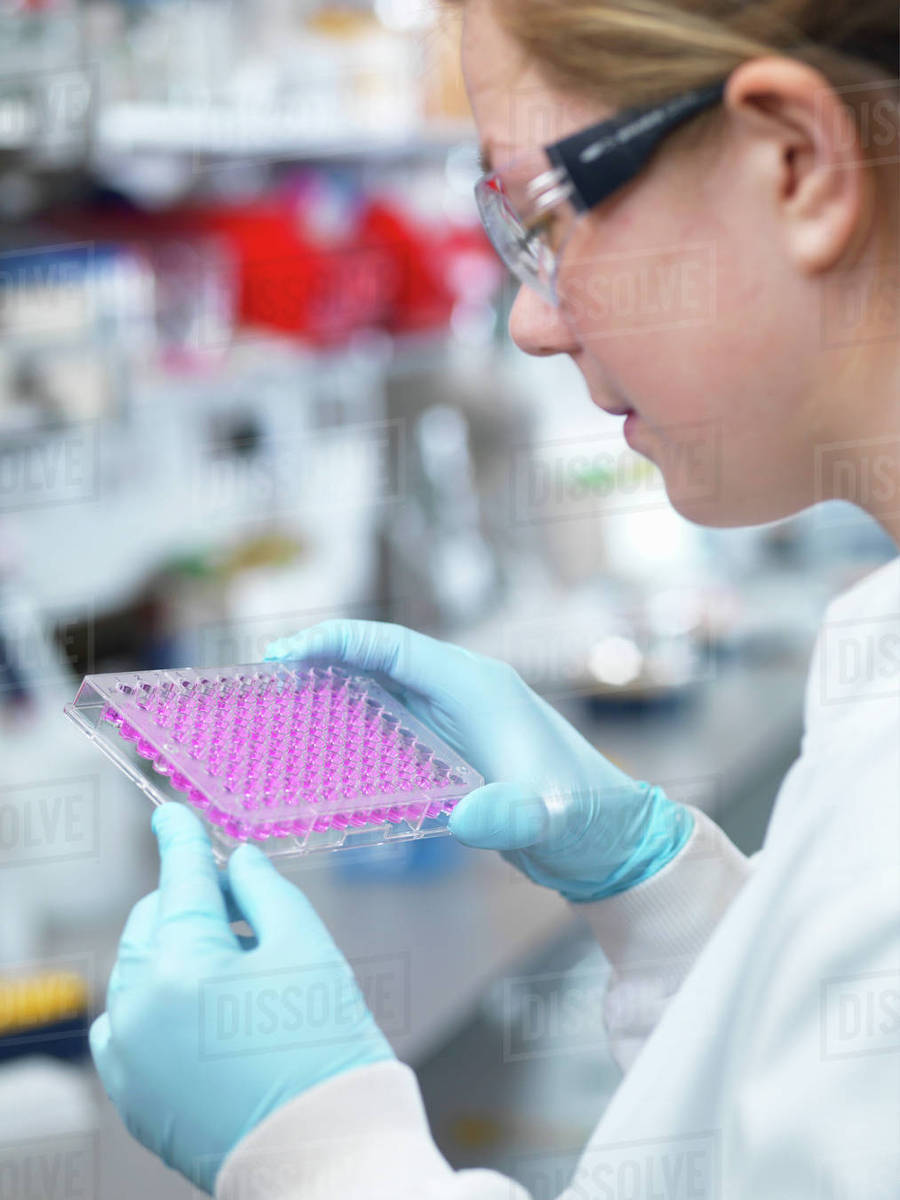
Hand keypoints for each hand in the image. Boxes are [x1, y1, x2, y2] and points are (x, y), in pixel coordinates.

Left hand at [90, 803, 393, 1194]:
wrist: (327, 1152)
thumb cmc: (326, 1047)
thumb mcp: (306, 947)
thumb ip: (264, 891)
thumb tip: (237, 862)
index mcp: (181, 965)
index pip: (177, 879)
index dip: (181, 838)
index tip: (173, 814)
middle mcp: (138, 1009)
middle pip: (153, 921)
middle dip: (191, 902)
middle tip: (246, 909)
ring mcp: (129, 1058)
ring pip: (139, 969)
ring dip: (175, 949)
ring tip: (238, 967)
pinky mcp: (134, 1096)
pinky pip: (129, 1023)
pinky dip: (156, 1000)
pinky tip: (204, 1007)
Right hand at [265, 620, 692, 901]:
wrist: (610, 837)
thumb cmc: (584, 816)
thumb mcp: (546, 818)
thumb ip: (508, 816)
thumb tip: (463, 820)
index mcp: (478, 686)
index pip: (395, 647)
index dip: (339, 642)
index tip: (286, 655)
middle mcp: (463, 691)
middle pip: (380, 659)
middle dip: (323, 660)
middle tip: (264, 678)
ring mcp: (457, 718)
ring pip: (383, 687)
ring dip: (334, 690)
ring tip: (280, 705)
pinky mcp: (454, 747)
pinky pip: (393, 722)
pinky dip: (355, 724)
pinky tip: (324, 747)